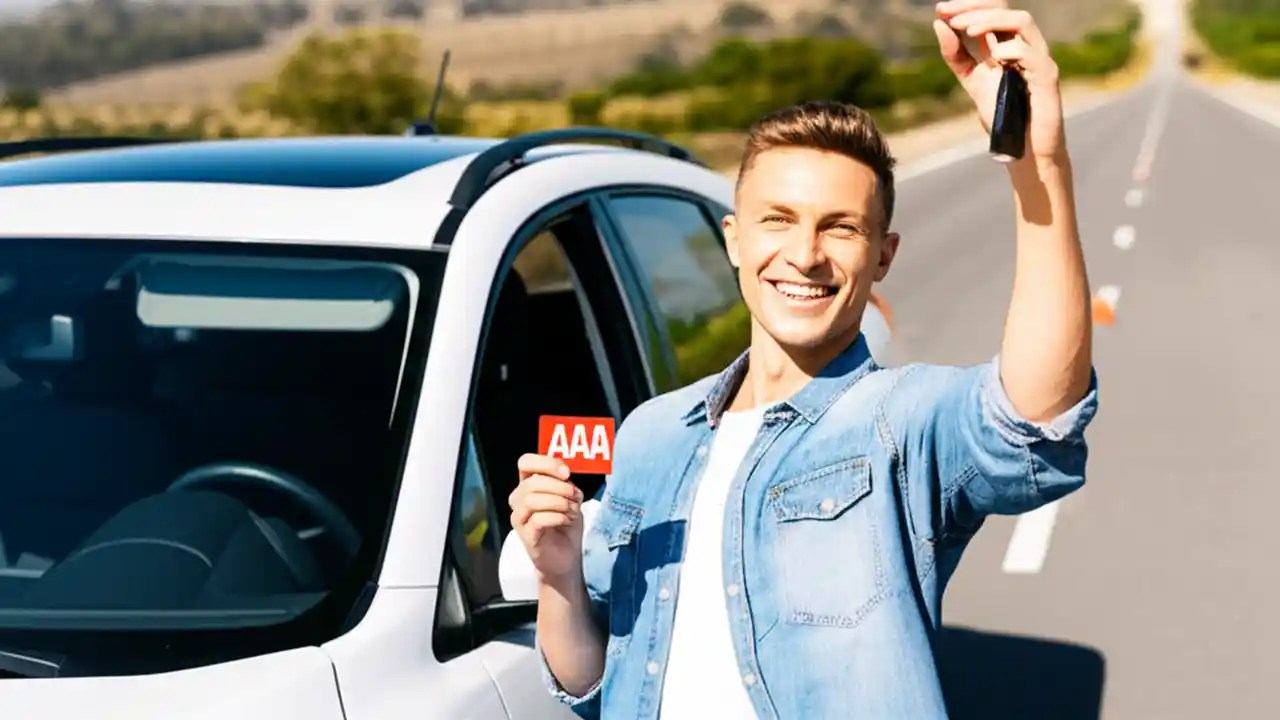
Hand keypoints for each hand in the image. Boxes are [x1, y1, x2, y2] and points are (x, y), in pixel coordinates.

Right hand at [510, 453, 584, 587]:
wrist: (566, 558)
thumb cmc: (565, 525)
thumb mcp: (570, 499)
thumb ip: (566, 484)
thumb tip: (565, 475)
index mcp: (529, 485)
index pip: (525, 462)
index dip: (545, 463)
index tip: (566, 473)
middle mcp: (519, 499)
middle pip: (532, 482)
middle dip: (559, 487)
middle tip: (575, 497)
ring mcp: (519, 518)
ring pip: (532, 499)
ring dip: (559, 503)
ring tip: (572, 511)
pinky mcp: (525, 535)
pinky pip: (537, 519)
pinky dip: (556, 517)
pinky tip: (565, 520)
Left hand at [933, 0, 1064, 164]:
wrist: (1024, 148)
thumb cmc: (1003, 114)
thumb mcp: (972, 80)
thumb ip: (956, 56)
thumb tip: (938, 24)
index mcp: (1008, 44)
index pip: (992, 9)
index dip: (967, 5)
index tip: (940, 9)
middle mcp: (1025, 45)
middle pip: (1005, 7)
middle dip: (973, 7)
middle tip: (948, 15)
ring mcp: (1039, 58)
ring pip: (1021, 21)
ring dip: (991, 20)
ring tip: (966, 30)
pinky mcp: (1047, 76)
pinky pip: (1030, 53)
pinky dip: (1008, 50)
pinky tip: (993, 60)